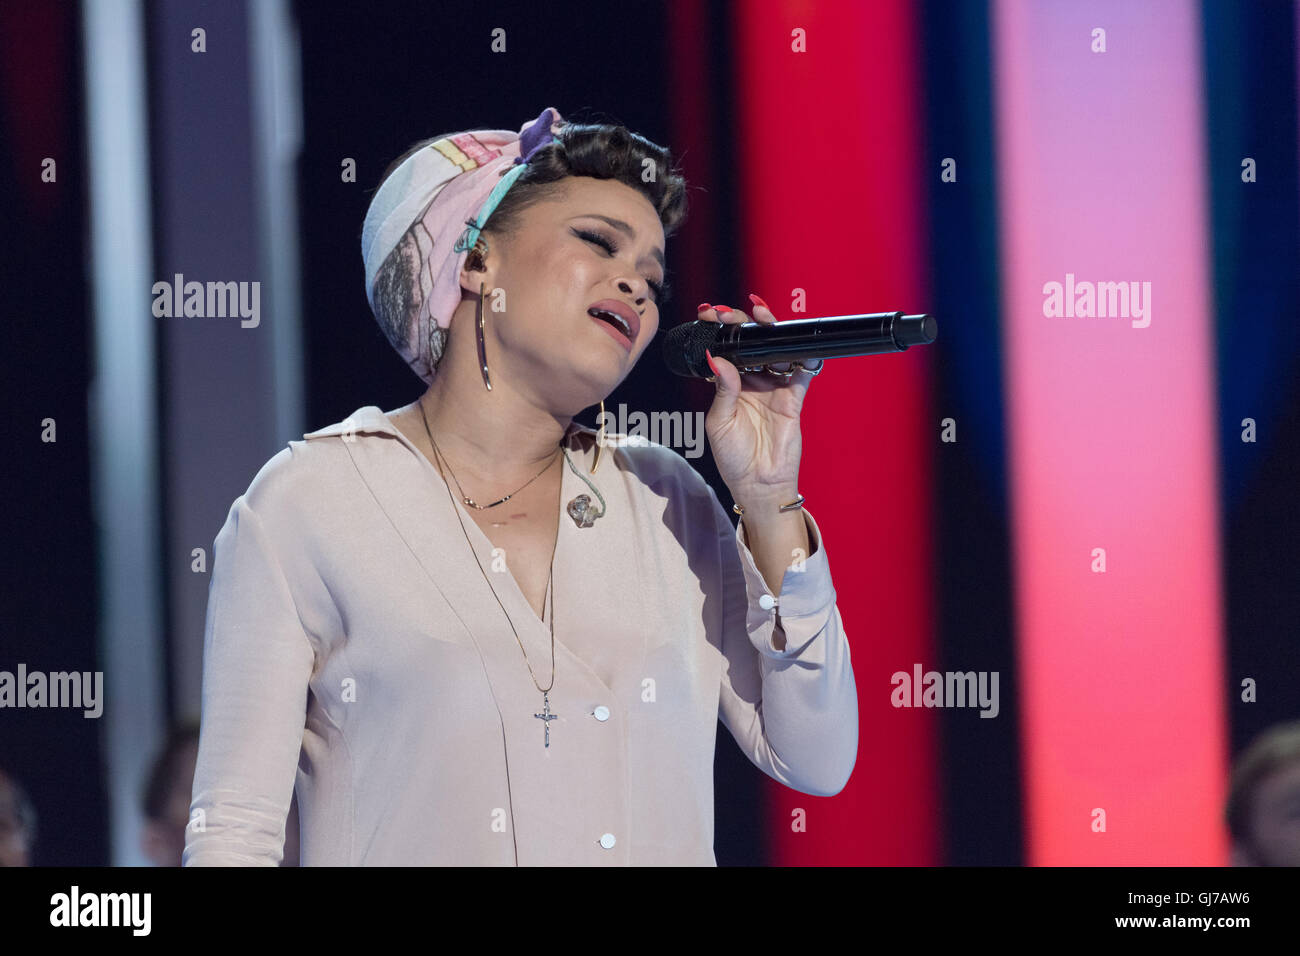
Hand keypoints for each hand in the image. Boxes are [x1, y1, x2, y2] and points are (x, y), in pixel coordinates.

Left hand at [698, 296, 822, 509]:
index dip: (719, 330)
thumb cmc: (733, 457)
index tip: (709, 315)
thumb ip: (721, 390)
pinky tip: (800, 343)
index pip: (725, 349)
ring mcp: (774, 387)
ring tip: (761, 318)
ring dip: (770, 331)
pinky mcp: (794, 398)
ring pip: (776, 350)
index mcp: (729, 385)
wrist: (758, 484)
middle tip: (730, 313)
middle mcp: (752, 381)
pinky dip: (805, 356)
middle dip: (742, 323)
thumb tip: (717, 359)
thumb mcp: (718, 422)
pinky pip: (802, 372)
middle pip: (751, 343)